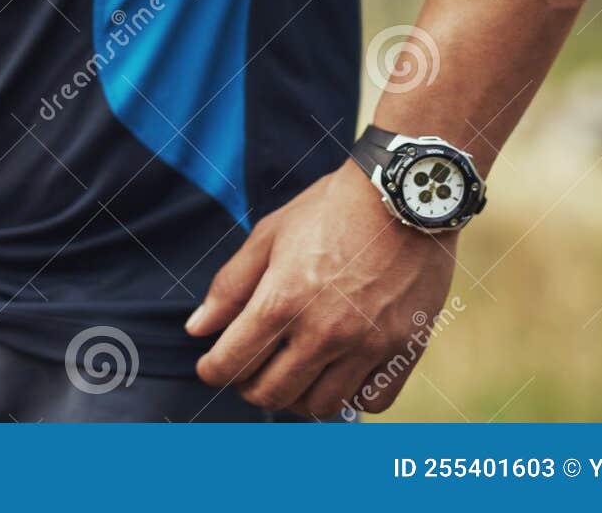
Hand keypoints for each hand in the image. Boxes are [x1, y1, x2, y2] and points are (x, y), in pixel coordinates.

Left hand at [186, 160, 457, 419]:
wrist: (402, 194)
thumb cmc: (329, 209)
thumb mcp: (269, 235)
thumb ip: (230, 286)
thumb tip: (196, 330)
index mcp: (282, 300)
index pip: (232, 363)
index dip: (213, 370)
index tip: (212, 366)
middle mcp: (323, 331)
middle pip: (271, 394)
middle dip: (249, 387)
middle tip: (251, 369)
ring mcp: (367, 345)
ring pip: (320, 407)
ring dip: (298, 397)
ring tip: (294, 373)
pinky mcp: (404, 349)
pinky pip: (372, 402)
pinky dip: (352, 397)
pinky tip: (341, 373)